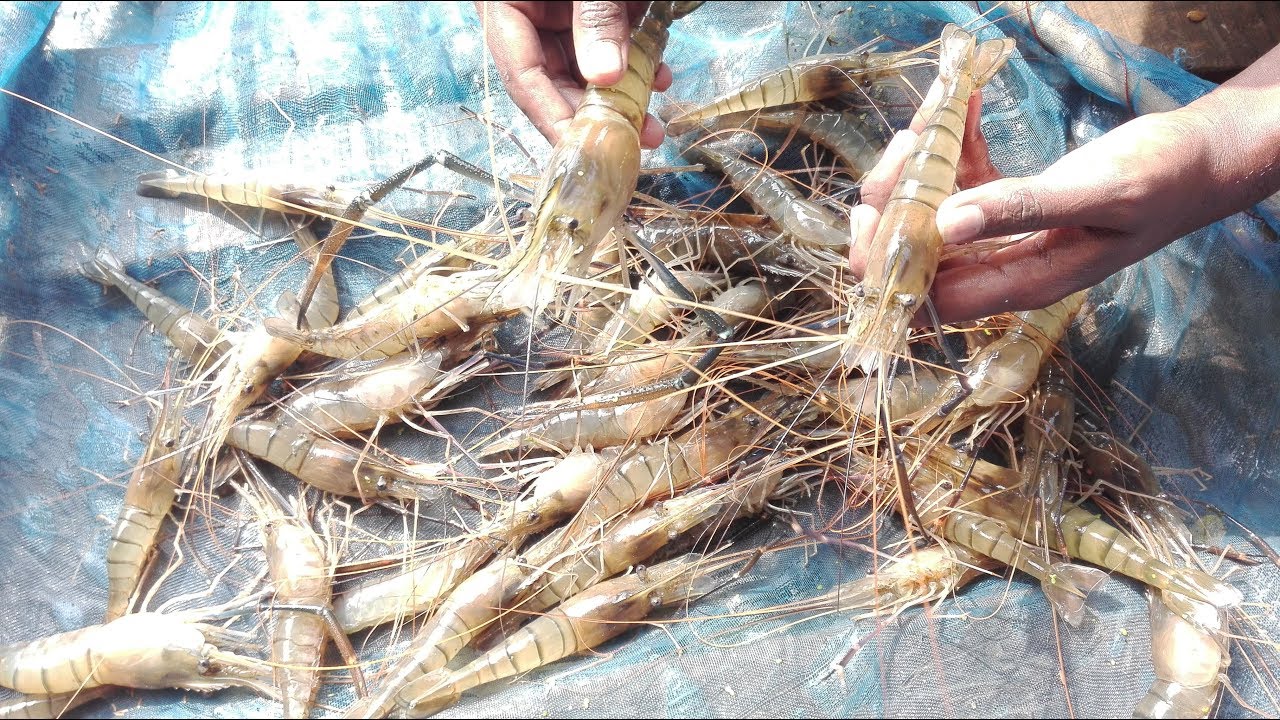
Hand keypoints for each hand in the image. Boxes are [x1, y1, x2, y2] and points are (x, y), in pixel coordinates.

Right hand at [476, 1, 671, 148]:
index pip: (520, 73)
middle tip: (631, 140)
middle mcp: (525, 11)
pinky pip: (603, 45)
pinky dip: (630, 65)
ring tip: (651, 120)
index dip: (551, 115)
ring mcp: (555, 10)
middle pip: (551, 79)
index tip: (581, 148)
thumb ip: (595, 17)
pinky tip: (656, 77)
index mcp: (504, 0)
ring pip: (581, 68)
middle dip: (593, 114)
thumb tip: (605, 78)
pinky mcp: (586, 7)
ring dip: (617, 96)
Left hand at [850, 91, 1224, 323]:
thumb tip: (947, 225)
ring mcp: (1000, 236)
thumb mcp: (1095, 193)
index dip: (888, 260)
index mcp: (1017, 284)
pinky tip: (966, 97)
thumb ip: (1022, 209)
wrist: (1202, 161)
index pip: (925, 295)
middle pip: (914, 251)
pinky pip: (959, 178)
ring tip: (942, 105)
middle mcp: (999, 267)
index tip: (881, 205)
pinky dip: (952, 140)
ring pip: (928, 210)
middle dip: (896, 198)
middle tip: (912, 141)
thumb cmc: (1161, 181)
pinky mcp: (1007, 205)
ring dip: (921, 160)